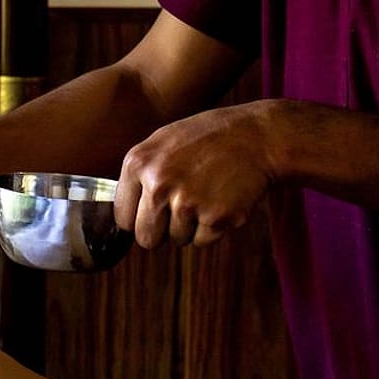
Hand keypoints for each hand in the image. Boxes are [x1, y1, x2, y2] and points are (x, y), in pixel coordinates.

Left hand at [114, 101, 275, 247]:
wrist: (257, 136)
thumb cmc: (207, 140)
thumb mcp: (162, 142)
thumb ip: (138, 176)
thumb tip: (121, 220)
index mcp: (137, 163)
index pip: (123, 219)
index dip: (139, 219)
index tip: (152, 213)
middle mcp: (157, 184)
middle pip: (146, 239)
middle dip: (161, 232)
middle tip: (181, 210)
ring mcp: (186, 203)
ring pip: (176, 240)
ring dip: (191, 226)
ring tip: (206, 194)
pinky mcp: (215, 218)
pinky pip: (202, 241)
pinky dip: (212, 228)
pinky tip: (221, 199)